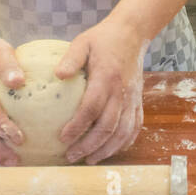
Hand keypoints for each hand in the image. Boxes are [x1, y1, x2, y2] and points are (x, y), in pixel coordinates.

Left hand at [54, 17, 147, 163]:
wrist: (133, 34)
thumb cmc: (103, 39)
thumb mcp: (83, 42)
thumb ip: (70, 58)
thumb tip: (57, 75)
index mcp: (106, 77)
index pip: (92, 108)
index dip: (78, 126)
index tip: (62, 138)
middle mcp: (122, 91)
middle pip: (108, 126)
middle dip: (89, 145)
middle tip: (71, 156)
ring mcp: (133, 98)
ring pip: (123, 132)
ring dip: (107, 149)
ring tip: (89, 160)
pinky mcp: (138, 101)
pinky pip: (135, 127)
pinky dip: (124, 142)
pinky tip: (112, 151)